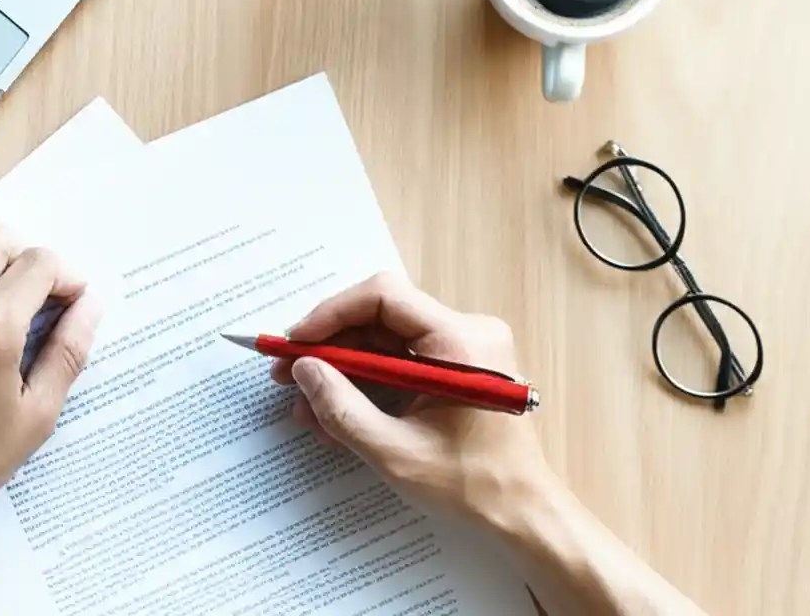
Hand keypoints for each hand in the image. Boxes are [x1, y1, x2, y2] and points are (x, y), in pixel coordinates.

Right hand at [271, 270, 551, 521]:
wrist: (521, 513)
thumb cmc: (472, 486)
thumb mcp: (395, 452)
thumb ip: (342, 408)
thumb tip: (303, 370)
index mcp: (461, 341)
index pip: (383, 296)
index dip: (331, 314)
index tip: (296, 343)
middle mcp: (466, 333)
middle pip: (380, 318)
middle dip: (330, 347)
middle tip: (288, 374)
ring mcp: (463, 350)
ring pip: (385, 342)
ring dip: (343, 370)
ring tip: (306, 404)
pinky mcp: (456, 370)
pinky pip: (400, 362)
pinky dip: (366, 384)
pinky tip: (336, 412)